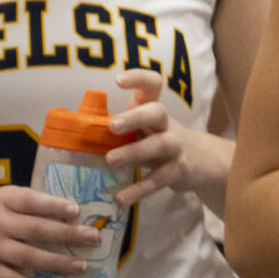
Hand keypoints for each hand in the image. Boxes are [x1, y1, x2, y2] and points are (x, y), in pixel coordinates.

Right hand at [0, 187, 102, 277]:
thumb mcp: (1, 200)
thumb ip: (30, 204)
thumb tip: (73, 213)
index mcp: (4, 201)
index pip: (31, 201)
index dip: (53, 206)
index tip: (76, 211)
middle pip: (36, 230)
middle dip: (68, 235)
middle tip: (94, 239)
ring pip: (29, 257)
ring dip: (58, 263)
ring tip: (82, 267)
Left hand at [107, 73, 234, 214]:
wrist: (203, 161)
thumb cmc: (160, 142)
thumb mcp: (144, 131)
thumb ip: (118, 131)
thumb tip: (75, 135)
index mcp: (153, 111)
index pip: (152, 85)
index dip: (138, 79)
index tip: (118, 81)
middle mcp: (166, 125)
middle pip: (156, 112)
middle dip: (135, 116)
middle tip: (113, 125)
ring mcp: (175, 147)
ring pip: (159, 145)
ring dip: (134, 152)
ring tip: (110, 160)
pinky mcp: (178, 170)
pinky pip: (159, 179)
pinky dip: (139, 189)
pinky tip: (121, 198)